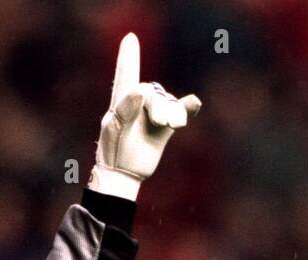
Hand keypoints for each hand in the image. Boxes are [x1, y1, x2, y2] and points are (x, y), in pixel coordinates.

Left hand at [88, 33, 201, 201]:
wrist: (124, 174)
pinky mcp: (164, 129)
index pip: (126, 74)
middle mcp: (138, 105)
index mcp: (121, 102)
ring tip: (170, 124)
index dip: (128, 57)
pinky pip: (179, 113)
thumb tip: (140, 91)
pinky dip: (187, 107)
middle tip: (160, 121)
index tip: (130, 38)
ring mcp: (152, 116)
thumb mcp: (114, 129)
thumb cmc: (112, 151)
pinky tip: (194, 103)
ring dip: (171, 111)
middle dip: (158, 104)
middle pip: (153, 91)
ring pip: (167, 102)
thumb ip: (125, 108)